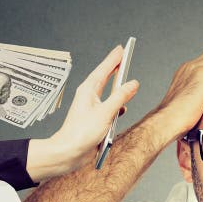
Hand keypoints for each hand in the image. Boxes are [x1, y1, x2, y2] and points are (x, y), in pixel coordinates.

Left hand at [26, 45, 139, 180]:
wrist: (69, 152)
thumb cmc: (81, 133)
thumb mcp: (105, 113)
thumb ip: (120, 97)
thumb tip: (133, 84)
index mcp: (88, 91)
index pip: (104, 70)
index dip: (113, 59)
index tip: (121, 49)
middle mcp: (89, 97)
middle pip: (104, 78)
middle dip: (114, 68)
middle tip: (122, 57)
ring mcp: (92, 108)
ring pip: (107, 93)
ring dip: (116, 87)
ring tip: (123, 77)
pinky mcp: (95, 119)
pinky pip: (109, 107)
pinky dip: (116, 106)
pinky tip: (122, 108)